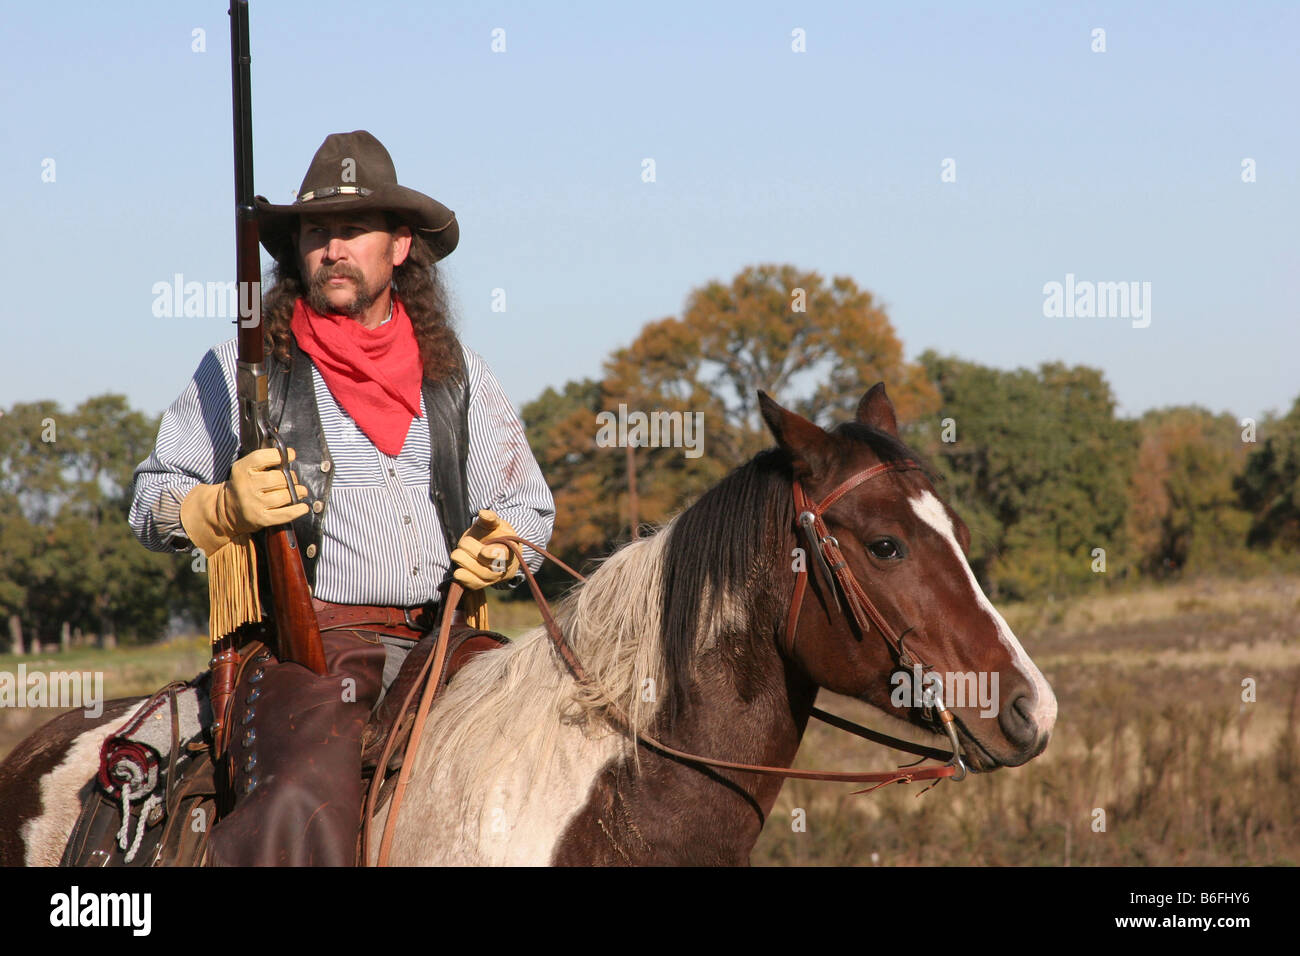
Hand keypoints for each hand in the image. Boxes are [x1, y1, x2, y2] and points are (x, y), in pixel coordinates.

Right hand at [181, 447, 309, 553]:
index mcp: (242, 470)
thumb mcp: (246, 468)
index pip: (261, 458)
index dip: (279, 455)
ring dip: (298, 492)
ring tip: (301, 491)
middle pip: (277, 478)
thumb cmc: (244, 485)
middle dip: (291, 477)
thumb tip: (288, 455)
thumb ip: (264, 460)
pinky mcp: (261, 519)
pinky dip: (297, 510)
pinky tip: (303, 507)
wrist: (227, 510)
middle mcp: (247, 487)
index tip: (291, 455)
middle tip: (293, 479)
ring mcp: (254, 504)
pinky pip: (285, 514)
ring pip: (284, 495)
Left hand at [450, 509, 519, 589]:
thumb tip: (483, 513)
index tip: (483, 551)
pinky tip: (457, 572)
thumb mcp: (494, 524)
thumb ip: (490, 518)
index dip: (494, 555)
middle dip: (472, 553)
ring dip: (465, 564)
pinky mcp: (482, 583)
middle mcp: (503, 567)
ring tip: (457, 554)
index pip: (504, 555)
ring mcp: (493, 577)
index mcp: (510, 550)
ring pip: (480, 576)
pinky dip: (465, 580)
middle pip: (488, 566)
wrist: (493, 548)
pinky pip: (474, 585)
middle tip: (464, 542)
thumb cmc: (494, 534)